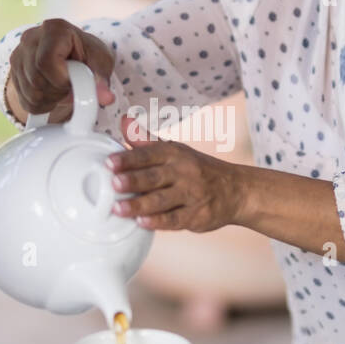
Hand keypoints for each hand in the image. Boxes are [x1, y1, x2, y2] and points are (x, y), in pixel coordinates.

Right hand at [7, 18, 115, 123]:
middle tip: (70, 87)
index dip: (60, 80)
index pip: (46, 61)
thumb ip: (102, 80)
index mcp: (54, 29)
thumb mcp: (101, 63)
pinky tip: (51, 93)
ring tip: (62, 89)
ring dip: (50, 99)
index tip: (73, 83)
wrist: (73, 56)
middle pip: (36, 79)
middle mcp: (31, 38)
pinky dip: (41, 104)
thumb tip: (106, 98)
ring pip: (30, 92)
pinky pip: (24, 99)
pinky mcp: (13, 71)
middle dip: (57, 91)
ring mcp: (18, 54)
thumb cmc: (88, 55)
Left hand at [103, 114, 245, 231]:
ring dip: (139, 205)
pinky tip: (142, 223)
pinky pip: (175, 220)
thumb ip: (146, 140)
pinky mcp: (197, 215)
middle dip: (133, 180)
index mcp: (174, 154)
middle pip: (154, 177)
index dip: (128, 158)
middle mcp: (183, 172)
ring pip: (162, 200)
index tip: (108, 163)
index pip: (148, 154)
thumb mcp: (174, 151)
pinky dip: (158, 222)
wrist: (236, 190)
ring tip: (117, 209)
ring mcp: (191, 194)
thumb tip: (123, 120)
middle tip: (113, 184)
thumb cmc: (196, 169)